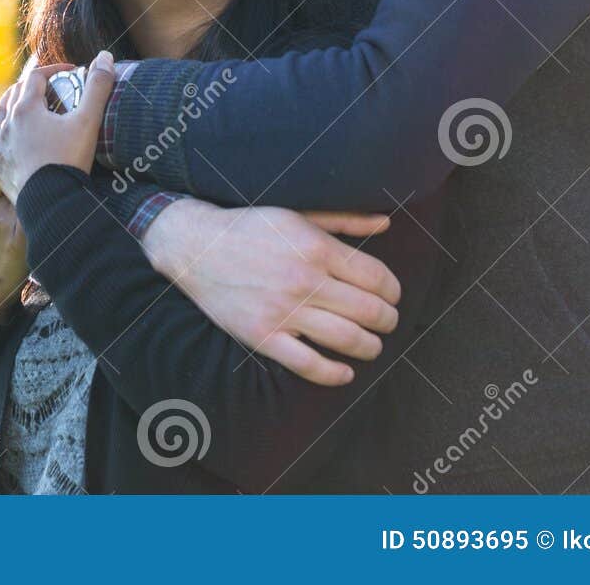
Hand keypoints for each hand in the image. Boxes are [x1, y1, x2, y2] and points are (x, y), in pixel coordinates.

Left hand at [0, 52, 114, 198]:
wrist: (51, 202)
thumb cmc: (70, 160)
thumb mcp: (88, 121)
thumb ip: (98, 87)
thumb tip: (105, 56)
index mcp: (28, 108)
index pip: (37, 76)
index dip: (54, 70)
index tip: (72, 73)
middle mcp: (8, 122)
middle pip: (17, 93)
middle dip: (35, 85)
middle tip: (54, 89)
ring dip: (12, 102)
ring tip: (24, 100)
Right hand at [143, 199, 401, 385]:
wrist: (196, 246)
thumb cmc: (250, 228)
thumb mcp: (298, 215)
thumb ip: (345, 220)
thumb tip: (385, 223)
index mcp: (315, 247)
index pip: (376, 278)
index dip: (393, 291)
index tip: (392, 296)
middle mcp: (303, 280)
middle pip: (369, 311)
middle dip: (388, 320)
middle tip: (388, 322)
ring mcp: (283, 311)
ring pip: (347, 340)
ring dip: (370, 347)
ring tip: (371, 345)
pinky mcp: (263, 336)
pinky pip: (309, 365)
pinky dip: (334, 374)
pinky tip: (344, 372)